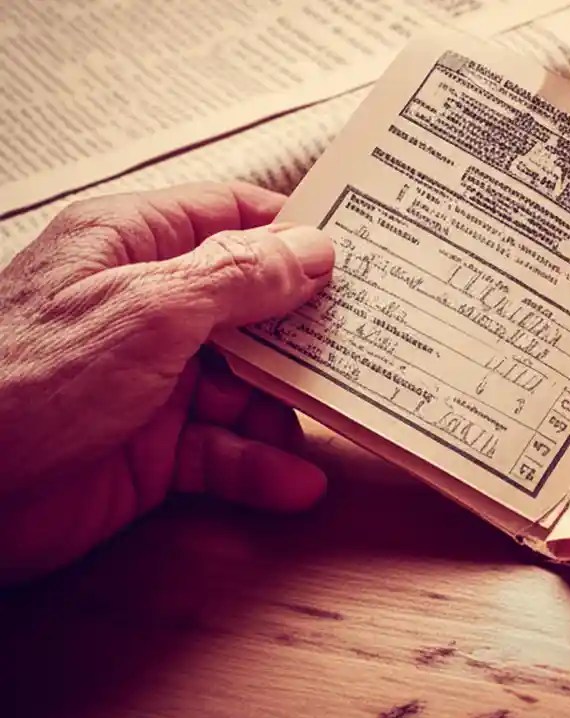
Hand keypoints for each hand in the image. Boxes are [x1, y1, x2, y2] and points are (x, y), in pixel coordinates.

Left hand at [0, 182, 333, 583]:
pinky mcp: (154, 450)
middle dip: (308, 332)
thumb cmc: (24, 378)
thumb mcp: (148, 311)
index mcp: (135, 246)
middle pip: (254, 309)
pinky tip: (294, 482)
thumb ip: (239, 278)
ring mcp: (153, 380)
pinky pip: (226, 452)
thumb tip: (314, 248)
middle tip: (370, 346)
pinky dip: (261, 466)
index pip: (233, 218)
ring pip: (250, 386)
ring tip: (332, 426)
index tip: (365, 253)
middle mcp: (149, 307)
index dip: (297, 233)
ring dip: (290, 411)